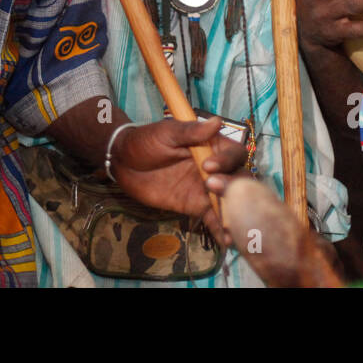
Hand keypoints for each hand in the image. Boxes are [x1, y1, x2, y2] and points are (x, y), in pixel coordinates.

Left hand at [110, 116, 245, 240]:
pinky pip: (212, 217)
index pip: (234, 153)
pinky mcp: (195, 206)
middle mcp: (215, 168)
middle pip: (239, 178)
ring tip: (232, 225)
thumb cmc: (146, 141)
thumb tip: (216, 122)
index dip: (227, 160)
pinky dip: (220, 228)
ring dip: (233, 211)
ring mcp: (206, 188)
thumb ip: (191, 132)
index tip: (207, 166)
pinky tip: (225, 240)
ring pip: (229, 200)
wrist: (123, 162)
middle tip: (212, 188)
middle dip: (233, 185)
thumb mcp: (166, 133)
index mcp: (212, 146)